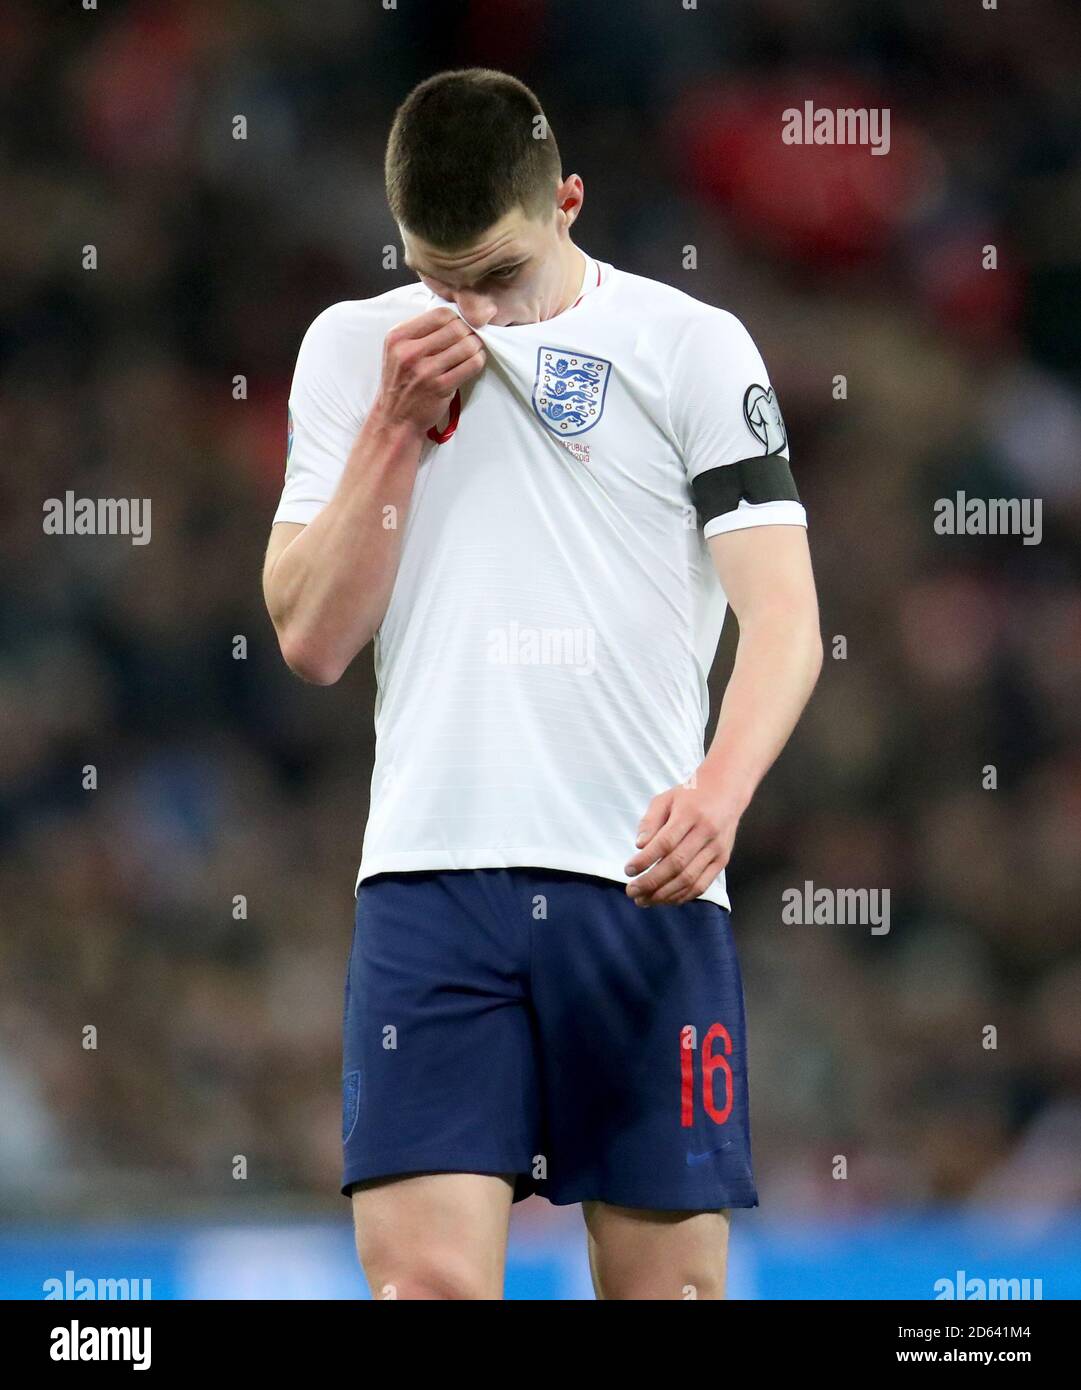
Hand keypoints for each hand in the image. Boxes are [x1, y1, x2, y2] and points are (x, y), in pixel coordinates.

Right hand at [374, 307, 485, 432]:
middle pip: (456, 328)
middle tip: (471, 338)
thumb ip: (418, 333)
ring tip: (475, 350)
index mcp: (398, 337)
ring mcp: (425, 371)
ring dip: (476, 346)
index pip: (439, 314)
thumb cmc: (400, 383)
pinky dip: (478, 361)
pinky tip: (475, 362)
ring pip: (466, 346)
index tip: (460, 326)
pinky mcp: (440, 387)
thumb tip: (453, 317)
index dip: (456, 318)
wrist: (395, 419)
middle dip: (469, 332)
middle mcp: (409, 352)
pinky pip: (471, 365)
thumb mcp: (397, 351)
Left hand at [624, 771, 740, 906]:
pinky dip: (682, 896)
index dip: (645, 859)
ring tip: (643, 900)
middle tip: (631, 891)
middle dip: (651, 882)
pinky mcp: (722, 860)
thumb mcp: (666, 798)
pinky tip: (664, 899)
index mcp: (690, 813)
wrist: (726, 792)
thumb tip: (639, 845)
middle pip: (677, 864)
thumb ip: (650, 820)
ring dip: (664, 894)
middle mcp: (706, 832)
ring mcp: (717, 848)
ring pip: (689, 879)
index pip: (665, 842)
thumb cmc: (691, 795)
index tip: (628, 870)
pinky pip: (702, 885)